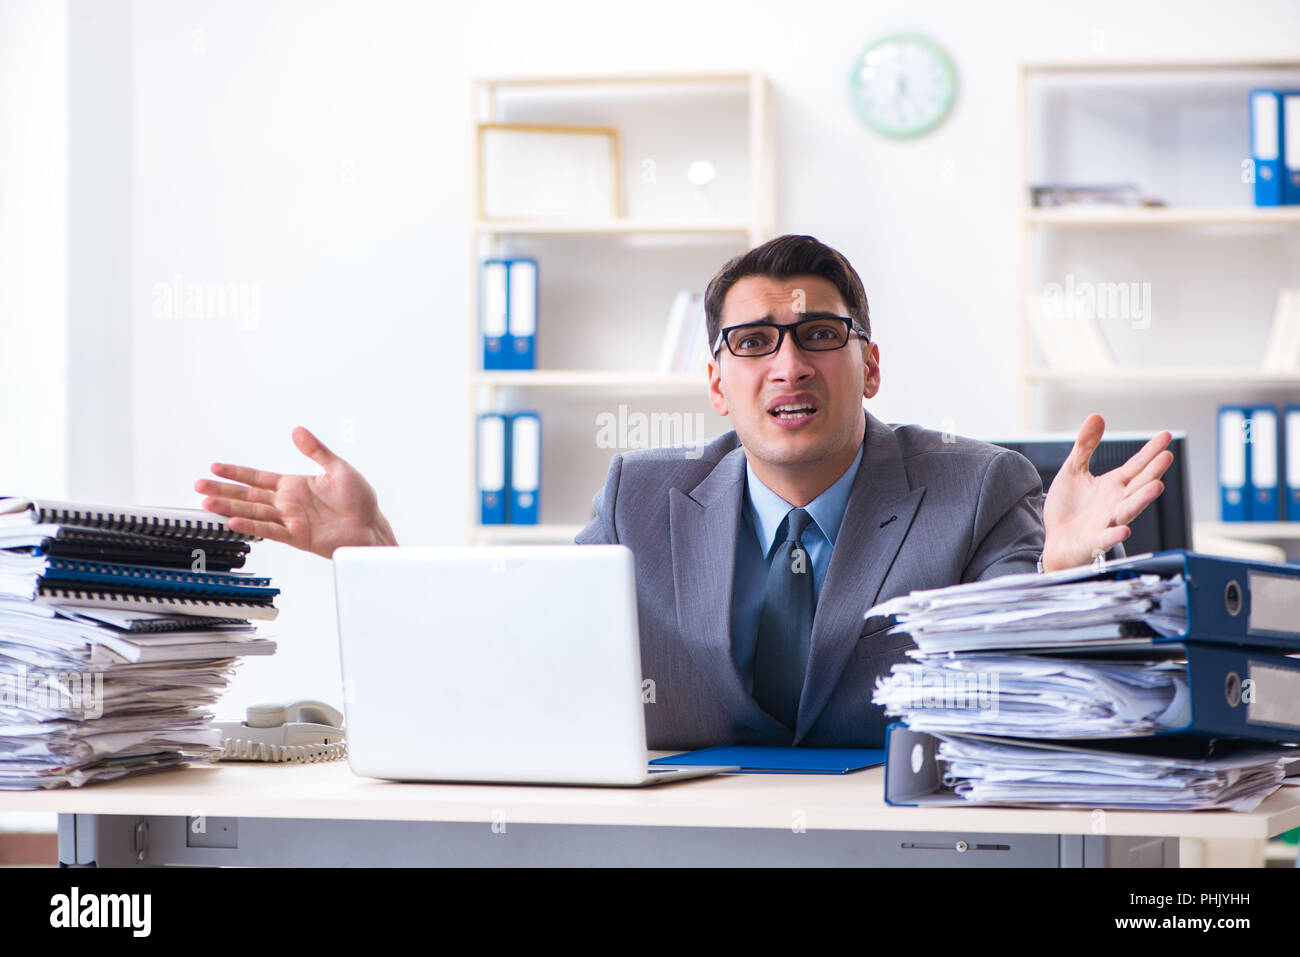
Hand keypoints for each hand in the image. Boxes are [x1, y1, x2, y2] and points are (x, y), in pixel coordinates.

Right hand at [195, 426, 396, 558]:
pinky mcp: (298, 536)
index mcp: (295, 486)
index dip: (237, 473)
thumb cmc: (360, 502)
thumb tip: (298, 431)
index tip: (215, 468)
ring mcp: (291, 520)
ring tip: (207, 504)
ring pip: (254, 512)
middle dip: (223, 491)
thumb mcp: (337, 469)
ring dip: (230, 508)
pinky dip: (252, 526)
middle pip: (248, 495)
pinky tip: (234, 522)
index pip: (258, 477)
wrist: (371, 528)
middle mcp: (288, 503)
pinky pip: (271, 530)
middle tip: (199, 486)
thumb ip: (316, 451)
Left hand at [1041, 414, 1172, 571]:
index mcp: (1114, 485)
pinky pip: (1107, 538)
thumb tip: (1097, 416)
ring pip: (1129, 510)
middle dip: (1153, 472)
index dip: (1150, 452)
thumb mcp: (1073, 471)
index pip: (1136, 466)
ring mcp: (1108, 522)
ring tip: (1156, 486)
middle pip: (1138, 485)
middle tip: (1167, 457)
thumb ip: (1085, 447)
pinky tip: (1123, 529)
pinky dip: (1115, 535)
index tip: (1166, 436)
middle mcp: (1116, 503)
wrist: (1056, 541)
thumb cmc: (1068, 509)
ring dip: (1142, 499)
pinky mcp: (1095, 541)